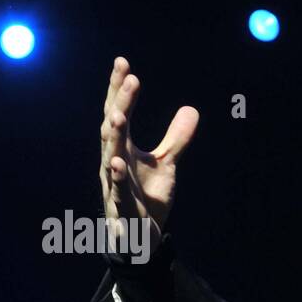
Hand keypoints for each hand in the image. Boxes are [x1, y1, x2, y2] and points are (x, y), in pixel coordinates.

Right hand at [99, 57, 199, 242]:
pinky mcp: (121, 207)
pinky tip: (115, 164)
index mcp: (121, 148)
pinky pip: (117, 190)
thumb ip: (176, 139)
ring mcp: (114, 184)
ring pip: (110, 156)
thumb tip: (191, 109)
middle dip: (120, 103)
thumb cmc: (146, 197)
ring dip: (113, 136)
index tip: (123, 63)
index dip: (119, 90)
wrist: (140, 238)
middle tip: (128, 78)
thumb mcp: (166, 165)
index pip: (118, 112)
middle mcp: (112, 161)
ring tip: (117, 116)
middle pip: (113, 127)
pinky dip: (116, 178)